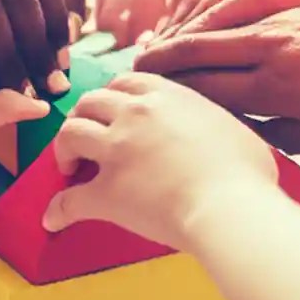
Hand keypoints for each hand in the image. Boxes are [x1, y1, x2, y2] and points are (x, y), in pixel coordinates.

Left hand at [41, 73, 276, 248]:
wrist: (231, 206)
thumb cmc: (245, 172)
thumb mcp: (233, 128)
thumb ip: (213, 124)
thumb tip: (220, 137)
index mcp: (165, 95)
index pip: (124, 82)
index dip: (113, 96)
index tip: (113, 110)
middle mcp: (134, 114)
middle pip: (90, 102)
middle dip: (83, 117)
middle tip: (87, 137)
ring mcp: (115, 150)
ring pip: (69, 135)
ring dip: (63, 148)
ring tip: (68, 165)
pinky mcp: (105, 191)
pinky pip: (70, 199)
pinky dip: (59, 208)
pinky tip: (54, 217)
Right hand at [137, 3, 299, 164]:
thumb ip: (286, 139)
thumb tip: (248, 140)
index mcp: (274, 88)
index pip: (204, 90)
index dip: (170, 96)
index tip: (143, 103)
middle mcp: (269, 48)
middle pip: (199, 51)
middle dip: (161, 61)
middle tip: (130, 70)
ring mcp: (282, 21)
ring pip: (217, 24)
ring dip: (181, 34)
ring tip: (156, 45)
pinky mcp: (297, 3)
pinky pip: (240, 5)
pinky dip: (212, 15)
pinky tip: (203, 21)